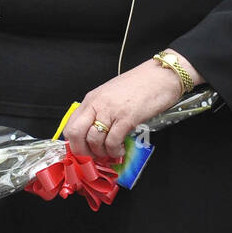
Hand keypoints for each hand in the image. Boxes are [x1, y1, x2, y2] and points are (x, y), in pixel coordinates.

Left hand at [63, 58, 195, 158]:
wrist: (161, 75)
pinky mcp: (127, 117)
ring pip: (94, 140)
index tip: (84, 152)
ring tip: (111, 153)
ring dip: (102, 153)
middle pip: (76, 134)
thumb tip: (93, 134)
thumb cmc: (140, 84)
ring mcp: (111, 110)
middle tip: (94, 158)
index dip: (74, 143)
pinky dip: (115, 151)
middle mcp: (97, 104)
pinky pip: (112, 141)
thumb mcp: (112, 95)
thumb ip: (100, 111)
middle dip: (83, 152)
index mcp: (92, 99)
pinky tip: (121, 150)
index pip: (70, 125)